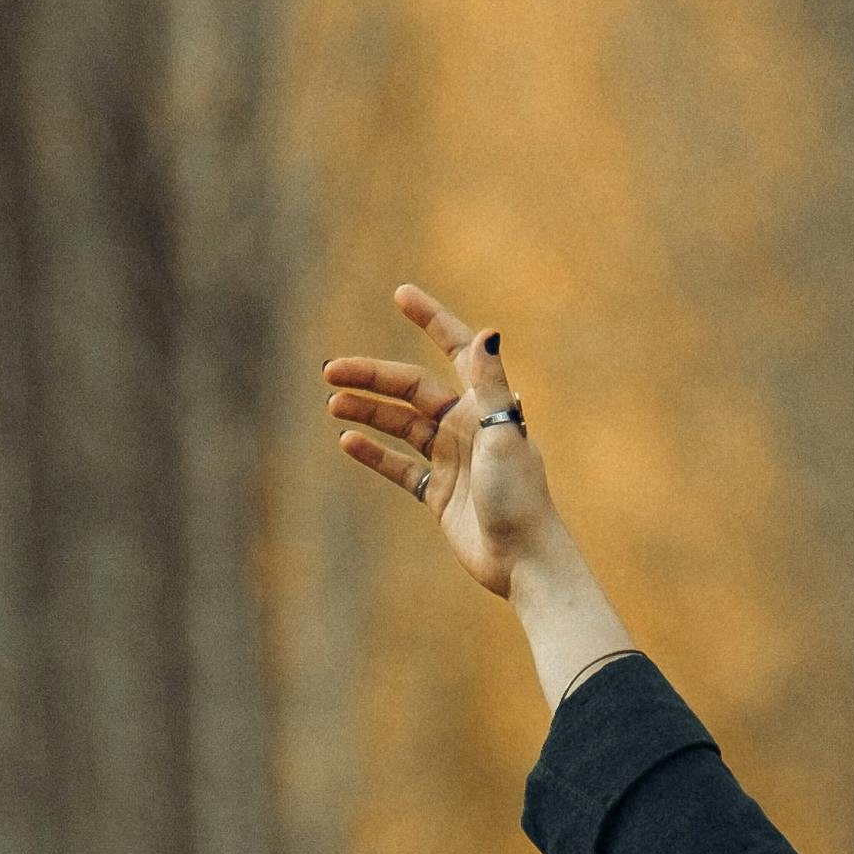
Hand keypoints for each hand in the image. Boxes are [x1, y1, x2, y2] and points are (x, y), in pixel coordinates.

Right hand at [322, 283, 554, 603]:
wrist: (523, 560)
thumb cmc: (520, 495)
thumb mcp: (504, 433)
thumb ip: (491, 384)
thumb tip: (487, 331)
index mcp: (485, 405)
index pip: (455, 349)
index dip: (431, 320)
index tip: (402, 294)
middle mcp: (467, 426)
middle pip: (411, 390)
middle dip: (372, 376)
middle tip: (330, 370)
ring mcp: (451, 459)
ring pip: (401, 425)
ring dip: (367, 412)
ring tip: (333, 403)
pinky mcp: (440, 494)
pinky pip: (400, 467)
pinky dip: (375, 454)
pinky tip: (347, 441)